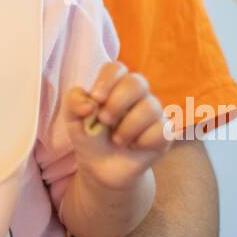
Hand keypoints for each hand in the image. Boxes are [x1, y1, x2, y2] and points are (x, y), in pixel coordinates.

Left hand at [64, 62, 172, 190]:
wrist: (100, 168)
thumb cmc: (88, 135)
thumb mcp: (72, 119)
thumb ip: (73, 101)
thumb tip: (91, 103)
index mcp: (114, 85)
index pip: (116, 68)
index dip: (107, 80)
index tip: (96, 99)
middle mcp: (136, 94)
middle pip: (137, 82)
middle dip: (118, 102)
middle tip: (104, 120)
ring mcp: (152, 112)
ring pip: (151, 107)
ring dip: (128, 127)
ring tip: (116, 140)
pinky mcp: (164, 132)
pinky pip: (163, 130)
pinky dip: (144, 141)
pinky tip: (133, 146)